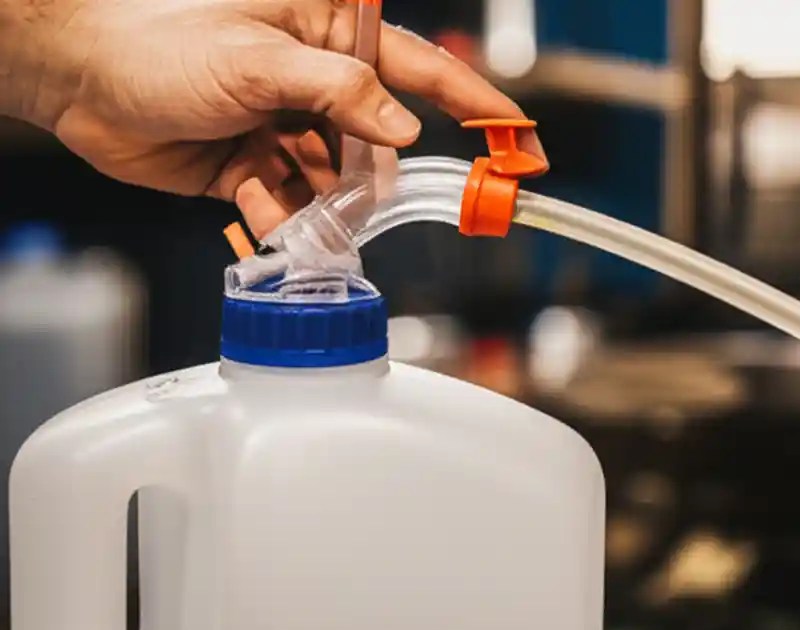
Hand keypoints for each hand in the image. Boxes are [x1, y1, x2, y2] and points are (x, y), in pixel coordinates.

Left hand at [1, 0, 541, 201]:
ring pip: (338, 183)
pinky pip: (293, 205)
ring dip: (323, 205)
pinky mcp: (256, 166)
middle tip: (356, 193)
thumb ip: (339, 92)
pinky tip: (260, 211)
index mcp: (326, 32)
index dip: (473, 102)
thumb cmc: (154, 40)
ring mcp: (287, 125)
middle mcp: (314, 80)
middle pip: (379, 141)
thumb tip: (403, 127)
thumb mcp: (256, 58)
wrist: (76, 78)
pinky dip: (283, 218)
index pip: (420, 67)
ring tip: (292, 203)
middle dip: (372, 175)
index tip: (515, 135)